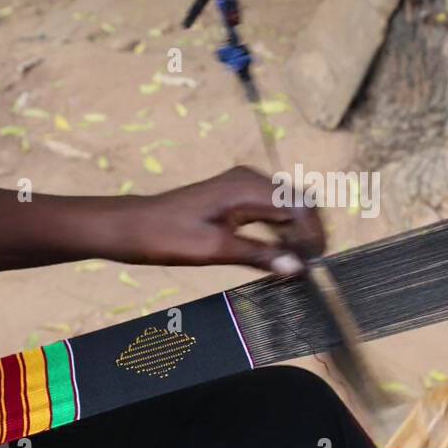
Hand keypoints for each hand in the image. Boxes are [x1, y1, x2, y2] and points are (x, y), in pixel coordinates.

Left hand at [121, 166, 324, 274]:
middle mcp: (249, 180)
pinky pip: (270, 210)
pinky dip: (280, 230)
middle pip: (298, 202)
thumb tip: (297, 268)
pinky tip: (279, 254)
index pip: (299, 205)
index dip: (313, 234)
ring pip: (287, 206)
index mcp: (246, 187)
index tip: (314, 264)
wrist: (132, 226)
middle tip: (309, 267)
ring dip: (296, 233)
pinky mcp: (236, 197)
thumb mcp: (215, 250)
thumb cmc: (167, 236)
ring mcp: (242, 186)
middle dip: (309, 233)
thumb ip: (259, 256)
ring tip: (296, 264)